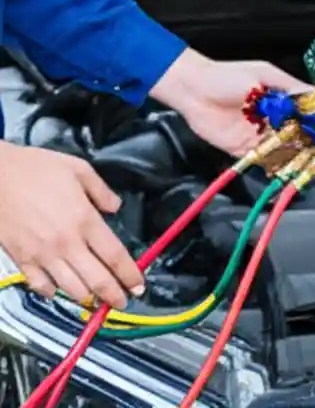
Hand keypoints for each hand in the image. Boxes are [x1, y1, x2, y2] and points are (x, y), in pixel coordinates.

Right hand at [0, 142, 143, 309]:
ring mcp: (42, 253)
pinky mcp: (20, 258)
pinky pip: (39, 284)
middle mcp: (66, 242)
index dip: (130, 275)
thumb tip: (115, 207)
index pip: (115, 256)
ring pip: (71, 287)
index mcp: (84, 220)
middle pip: (97, 279)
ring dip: (87, 297)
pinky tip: (58, 291)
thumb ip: (101, 191)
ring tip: (96, 300)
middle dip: (113, 295)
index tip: (138, 286)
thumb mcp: (78, 169)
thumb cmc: (33, 168)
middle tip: (122, 302)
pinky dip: (51, 292)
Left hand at [150, 49, 311, 156]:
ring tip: (307, 157)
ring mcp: (257, 135)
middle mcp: (270, 119)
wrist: (193, 89)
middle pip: (296, 134)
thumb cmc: (223, 76)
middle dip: (309, 140)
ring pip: (282, 149)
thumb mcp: (264, 74)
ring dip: (294, 153)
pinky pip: (261, 160)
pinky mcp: (242, 148)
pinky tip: (284, 165)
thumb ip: (290, 87)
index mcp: (278, 100)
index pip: (304, 114)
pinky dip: (273, 164)